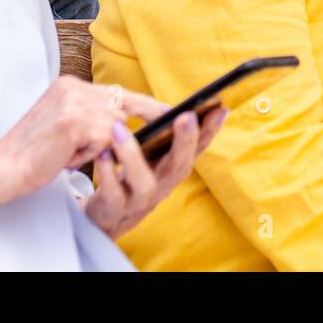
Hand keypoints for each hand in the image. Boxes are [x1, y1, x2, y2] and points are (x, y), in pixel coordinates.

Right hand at [0, 77, 171, 196]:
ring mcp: (73, 102)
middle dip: (134, 121)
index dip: (143, 102)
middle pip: (120, 104)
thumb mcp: (66, 125)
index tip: (167, 109)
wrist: (4, 169)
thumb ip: (92, 115)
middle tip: (164, 122)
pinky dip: (91, 153)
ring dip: (98, 145)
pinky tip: (67, 156)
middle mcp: (72, 87)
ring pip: (115, 124)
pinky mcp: (75, 121)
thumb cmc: (34, 154)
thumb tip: (125, 120)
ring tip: (68, 152)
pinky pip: (105, 139)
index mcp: (69, 85)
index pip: (115, 91)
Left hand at [84, 104, 227, 238]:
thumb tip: (185, 108)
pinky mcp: (115, 209)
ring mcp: (140, 200)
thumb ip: (167, 137)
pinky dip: (107, 173)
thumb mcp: (153, 157)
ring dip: (132, 155)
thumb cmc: (133, 176)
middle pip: (179, 166)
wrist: (107, 214)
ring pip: (143, 182)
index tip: (220, 108)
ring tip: (119, 128)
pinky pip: (113, 192)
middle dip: (185, 141)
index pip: (198, 148)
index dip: (211, 131)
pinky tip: (102, 153)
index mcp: (174, 168)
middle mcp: (163, 185)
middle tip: (187, 116)